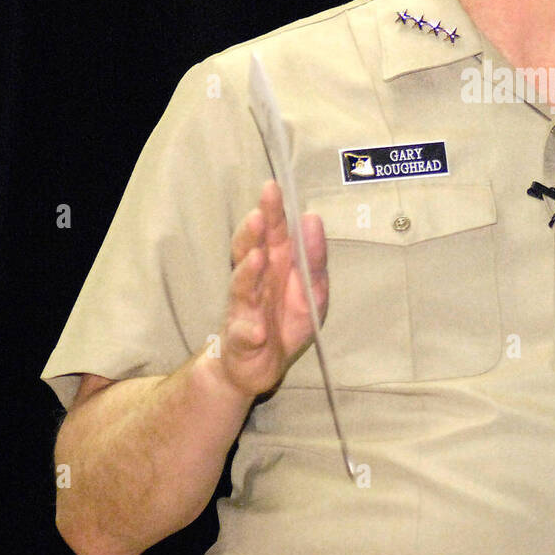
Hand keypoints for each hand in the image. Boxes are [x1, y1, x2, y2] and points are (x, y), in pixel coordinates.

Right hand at [214, 180, 327, 400]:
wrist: (258, 367)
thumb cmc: (285, 321)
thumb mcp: (312, 290)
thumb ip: (314, 258)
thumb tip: (312, 218)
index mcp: (274, 265)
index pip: (272, 232)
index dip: (272, 211)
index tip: (274, 187)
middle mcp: (255, 281)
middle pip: (251, 251)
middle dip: (254, 232)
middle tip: (259, 211)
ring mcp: (244, 309)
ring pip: (242, 287)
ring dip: (248, 273)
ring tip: (257, 259)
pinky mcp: (240, 339)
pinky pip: (244, 334)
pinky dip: (248, 332)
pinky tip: (256, 330)